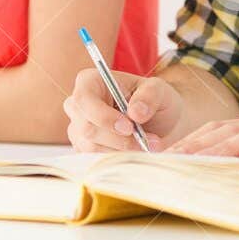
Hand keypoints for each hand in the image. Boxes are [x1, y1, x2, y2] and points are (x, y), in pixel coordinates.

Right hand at [63, 67, 184, 152]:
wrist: (161, 123)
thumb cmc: (155, 101)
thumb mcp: (159, 90)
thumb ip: (149, 96)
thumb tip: (135, 112)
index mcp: (90, 81)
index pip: (83, 99)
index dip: (103, 116)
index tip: (129, 127)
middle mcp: (78, 104)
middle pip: (87, 127)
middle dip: (118, 138)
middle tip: (145, 139)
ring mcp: (77, 128)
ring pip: (91, 146)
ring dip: (122, 149)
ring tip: (147, 144)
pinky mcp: (83, 148)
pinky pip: (94, 158)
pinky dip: (118, 157)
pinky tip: (134, 150)